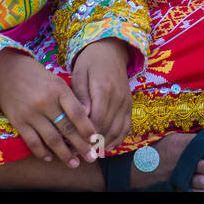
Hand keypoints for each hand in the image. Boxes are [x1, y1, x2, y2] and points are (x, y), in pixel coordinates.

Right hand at [0, 48, 94, 166]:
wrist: (7, 71)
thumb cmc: (37, 76)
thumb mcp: (57, 81)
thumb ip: (70, 99)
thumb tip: (86, 121)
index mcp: (58, 89)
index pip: (77, 113)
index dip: (88, 129)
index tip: (96, 140)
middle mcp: (46, 102)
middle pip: (67, 129)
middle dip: (81, 146)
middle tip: (91, 158)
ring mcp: (31, 113)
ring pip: (51, 139)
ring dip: (64, 154)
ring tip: (74, 164)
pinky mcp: (18, 122)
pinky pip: (33, 142)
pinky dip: (42, 152)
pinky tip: (50, 158)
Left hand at [71, 38, 131, 155]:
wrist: (111, 49)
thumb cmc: (90, 61)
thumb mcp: (79, 74)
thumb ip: (81, 96)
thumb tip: (81, 118)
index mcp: (104, 88)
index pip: (96, 119)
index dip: (86, 135)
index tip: (74, 144)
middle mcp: (118, 97)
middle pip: (107, 127)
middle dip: (93, 143)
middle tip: (79, 154)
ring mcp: (126, 101)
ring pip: (118, 130)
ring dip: (105, 144)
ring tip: (91, 154)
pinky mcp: (129, 104)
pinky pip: (126, 126)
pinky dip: (118, 139)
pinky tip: (107, 147)